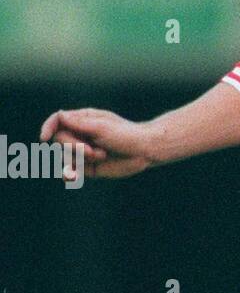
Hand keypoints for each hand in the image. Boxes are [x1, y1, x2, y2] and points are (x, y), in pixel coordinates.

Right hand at [39, 108, 154, 180]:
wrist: (144, 151)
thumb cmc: (126, 135)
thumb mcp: (102, 127)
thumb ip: (80, 123)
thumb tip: (59, 115)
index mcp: (83, 120)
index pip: (57, 121)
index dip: (48, 128)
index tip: (44, 137)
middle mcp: (81, 134)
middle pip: (60, 140)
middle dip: (74, 147)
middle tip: (93, 151)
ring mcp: (84, 151)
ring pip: (66, 156)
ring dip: (81, 158)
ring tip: (101, 155)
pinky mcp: (89, 167)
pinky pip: (73, 171)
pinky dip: (71, 174)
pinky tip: (72, 177)